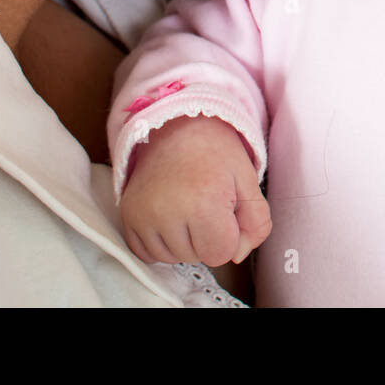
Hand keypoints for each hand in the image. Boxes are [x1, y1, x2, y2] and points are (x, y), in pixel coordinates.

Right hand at [119, 116, 270, 266]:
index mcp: (204, 203)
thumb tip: (236, 255)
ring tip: (187, 205)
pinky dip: (162, 242)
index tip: (225, 209)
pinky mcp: (128, 216)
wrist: (177, 126)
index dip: (229, 234)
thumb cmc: (216, 152)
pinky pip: (148, 254)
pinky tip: (170, 215)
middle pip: (197, 258)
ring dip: (184, 241)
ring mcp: (143, 216)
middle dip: (207, 237)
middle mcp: (167, 213)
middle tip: (205, 201)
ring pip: (173, 258)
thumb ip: (257, 223)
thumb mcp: (249, 181)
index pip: (221, 254)